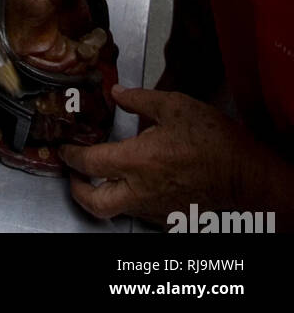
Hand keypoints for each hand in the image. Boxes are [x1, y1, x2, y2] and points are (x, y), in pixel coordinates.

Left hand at [60, 87, 263, 224]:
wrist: (248, 179)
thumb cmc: (215, 143)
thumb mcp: (176, 107)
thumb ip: (141, 100)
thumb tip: (117, 94)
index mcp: (137, 161)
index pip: (90, 162)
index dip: (72, 154)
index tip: (65, 148)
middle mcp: (141, 191)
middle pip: (95, 202)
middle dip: (77, 190)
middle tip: (73, 174)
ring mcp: (156, 209)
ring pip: (118, 210)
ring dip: (105, 195)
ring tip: (104, 177)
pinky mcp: (171, 219)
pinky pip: (142, 213)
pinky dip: (132, 200)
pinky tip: (138, 185)